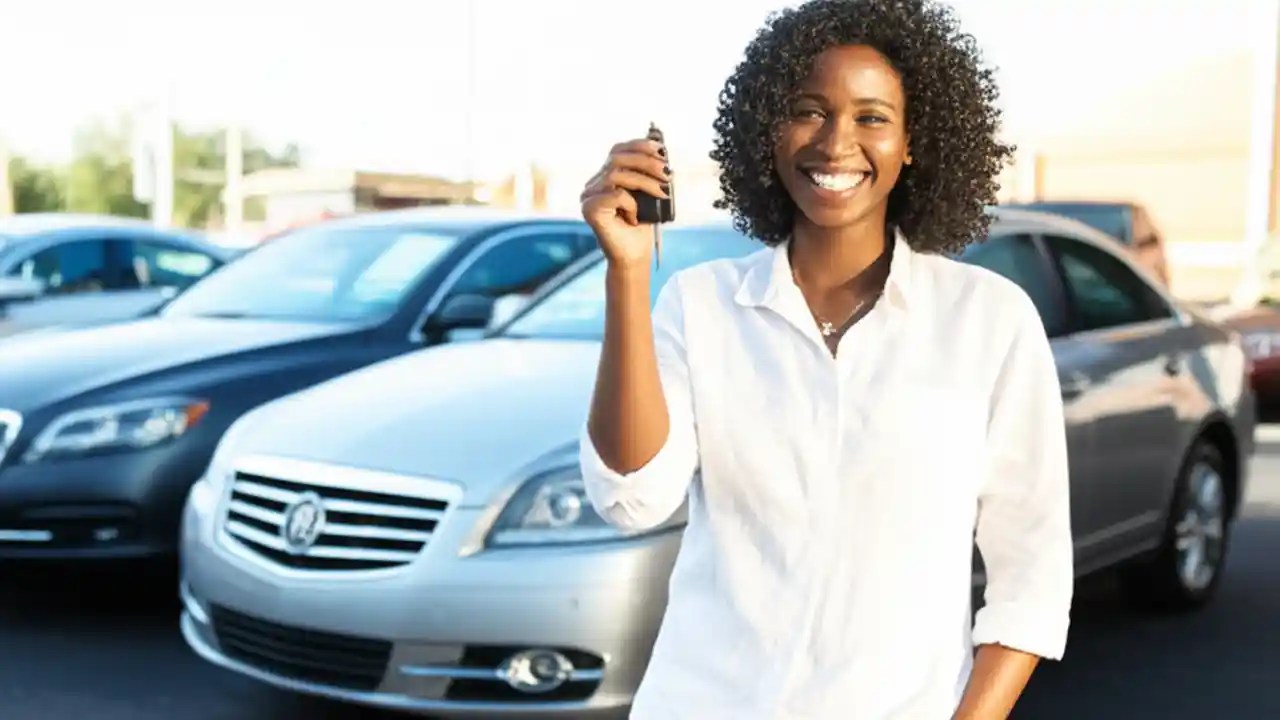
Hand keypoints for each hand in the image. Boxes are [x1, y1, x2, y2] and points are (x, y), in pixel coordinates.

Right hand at [580, 137, 670, 267]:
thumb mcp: (648, 193)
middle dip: (646, 162)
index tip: (661, 150)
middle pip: (616, 159)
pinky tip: (636, 217)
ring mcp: (588, 197)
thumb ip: (648, 173)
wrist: (633, 256)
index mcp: (604, 177)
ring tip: (662, 193)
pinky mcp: (589, 210)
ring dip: (645, 182)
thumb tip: (661, 152)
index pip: (617, 150)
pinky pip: (615, 195)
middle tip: (667, 174)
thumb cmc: (641, 226)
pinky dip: (631, 203)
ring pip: (616, 175)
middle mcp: (593, 184)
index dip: (639, 145)